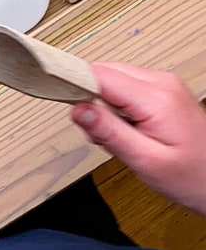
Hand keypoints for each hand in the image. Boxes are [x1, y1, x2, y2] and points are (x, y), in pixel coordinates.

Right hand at [71, 62, 205, 215]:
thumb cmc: (193, 177)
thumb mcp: (145, 161)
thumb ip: (109, 133)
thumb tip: (78, 109)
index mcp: (156, 97)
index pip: (98, 74)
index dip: (73, 84)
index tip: (57, 96)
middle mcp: (161, 82)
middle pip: (103, 72)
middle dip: (89, 99)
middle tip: (96, 131)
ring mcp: (164, 84)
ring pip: (112, 78)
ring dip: (102, 102)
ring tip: (117, 134)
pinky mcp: (163, 90)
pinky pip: (125, 86)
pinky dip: (116, 104)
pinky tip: (126, 128)